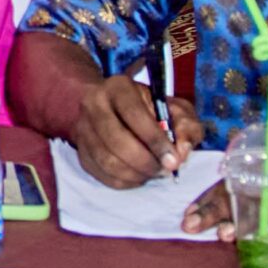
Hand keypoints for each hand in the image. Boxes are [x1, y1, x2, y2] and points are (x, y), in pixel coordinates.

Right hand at [66, 74, 205, 187]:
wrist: (119, 110)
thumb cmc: (154, 110)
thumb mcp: (177, 110)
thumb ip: (186, 127)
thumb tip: (182, 152)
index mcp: (118, 86)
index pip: (133, 114)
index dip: (155, 141)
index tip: (173, 161)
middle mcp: (93, 103)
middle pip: (116, 140)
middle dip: (145, 162)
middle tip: (164, 171)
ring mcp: (83, 128)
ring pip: (107, 161)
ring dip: (135, 174)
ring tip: (153, 173)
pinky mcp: (80, 150)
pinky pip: (101, 174)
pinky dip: (124, 181)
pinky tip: (139, 175)